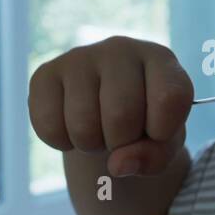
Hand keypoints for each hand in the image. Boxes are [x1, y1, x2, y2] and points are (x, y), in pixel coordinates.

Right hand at [28, 37, 193, 176]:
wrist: (106, 113)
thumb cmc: (144, 124)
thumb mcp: (163, 144)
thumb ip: (154, 157)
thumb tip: (117, 165)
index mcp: (160, 59)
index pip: (169, 98)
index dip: (162, 131)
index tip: (156, 131)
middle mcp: (121, 49)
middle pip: (121, 116)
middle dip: (121, 142)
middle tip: (121, 133)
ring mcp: (80, 57)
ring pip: (83, 124)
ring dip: (91, 145)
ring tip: (98, 129)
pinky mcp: (45, 73)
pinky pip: (48, 125)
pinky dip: (61, 142)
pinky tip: (71, 126)